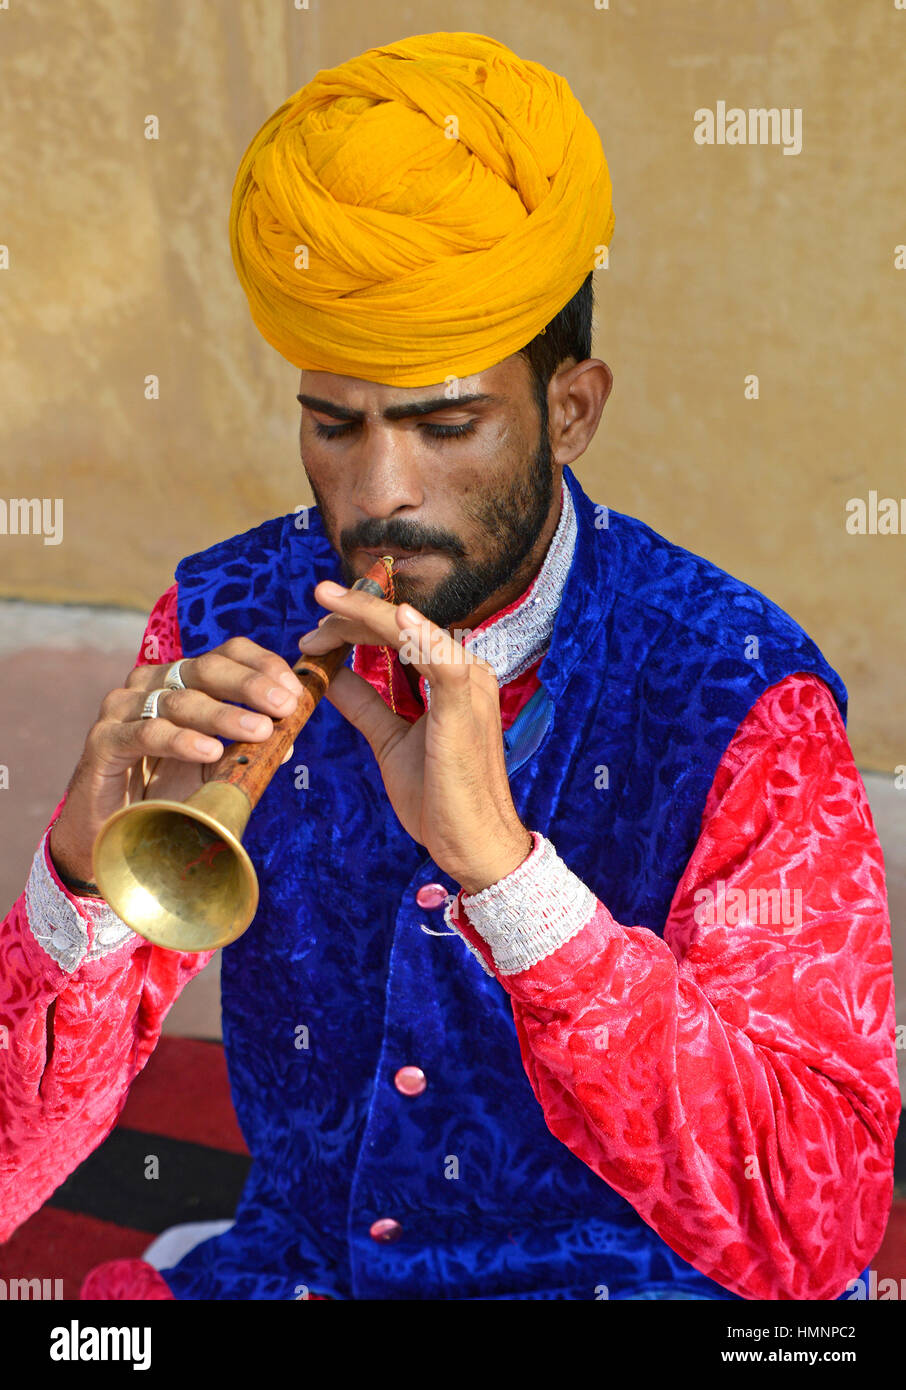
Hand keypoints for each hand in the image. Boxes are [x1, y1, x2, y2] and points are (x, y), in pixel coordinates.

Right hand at [49, 639, 304, 884]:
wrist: (111, 828)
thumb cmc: (165, 790)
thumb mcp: (214, 766)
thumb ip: (245, 748)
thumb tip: (289, 740)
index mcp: (181, 679)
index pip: (226, 654)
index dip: (262, 665)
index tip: (294, 690)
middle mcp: (151, 683)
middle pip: (206, 669)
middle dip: (250, 686)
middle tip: (284, 706)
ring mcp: (124, 708)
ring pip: (180, 701)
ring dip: (224, 715)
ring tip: (259, 731)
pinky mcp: (104, 740)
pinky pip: (147, 733)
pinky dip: (182, 741)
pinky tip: (210, 751)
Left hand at [298, 581, 532, 894]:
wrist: (472, 844)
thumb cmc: (439, 798)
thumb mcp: (390, 740)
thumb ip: (367, 704)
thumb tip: (332, 676)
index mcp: (451, 679)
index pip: (399, 635)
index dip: (355, 626)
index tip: (314, 634)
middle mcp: (465, 673)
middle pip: (402, 627)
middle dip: (353, 614)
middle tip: (314, 605)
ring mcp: (470, 686)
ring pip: (413, 633)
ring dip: (368, 615)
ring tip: (329, 601)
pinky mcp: (467, 707)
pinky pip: (442, 662)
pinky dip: (420, 636)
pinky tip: (396, 616)